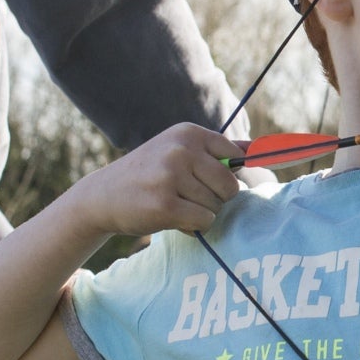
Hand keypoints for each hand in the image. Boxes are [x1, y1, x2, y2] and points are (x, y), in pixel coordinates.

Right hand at [60, 125, 243, 238]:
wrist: (102, 196)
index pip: (234, 156)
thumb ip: (216, 151)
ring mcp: (171, 176)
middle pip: (230, 185)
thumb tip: (257, 150)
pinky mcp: (165, 205)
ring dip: (200, 213)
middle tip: (189, 198)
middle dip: (216, 199)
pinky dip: (193, 226)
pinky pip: (204, 221)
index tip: (208, 183)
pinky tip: (172, 218)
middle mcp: (181, 150)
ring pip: (216, 206)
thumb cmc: (148, 175)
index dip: (225, 177)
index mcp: (188, 133)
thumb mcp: (177, 151)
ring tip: (175, 205)